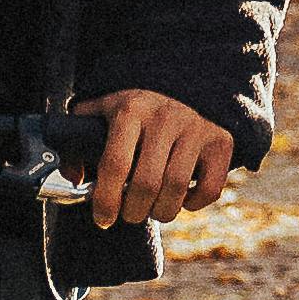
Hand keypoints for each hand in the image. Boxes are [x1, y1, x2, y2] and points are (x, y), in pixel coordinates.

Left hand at [87, 85, 237, 228]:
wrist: (184, 80)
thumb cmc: (136, 108)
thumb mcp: (100, 112)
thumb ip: (78, 144)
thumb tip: (77, 181)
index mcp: (131, 110)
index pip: (115, 165)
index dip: (106, 200)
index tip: (103, 219)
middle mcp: (165, 117)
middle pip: (146, 184)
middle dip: (133, 211)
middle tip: (130, 214)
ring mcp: (196, 128)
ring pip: (176, 189)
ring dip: (161, 212)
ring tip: (154, 210)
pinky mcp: (221, 141)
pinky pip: (209, 188)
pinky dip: (194, 204)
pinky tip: (183, 199)